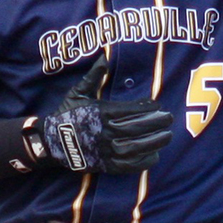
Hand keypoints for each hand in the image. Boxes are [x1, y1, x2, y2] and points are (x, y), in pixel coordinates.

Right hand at [31, 61, 172, 173]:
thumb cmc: (68, 114)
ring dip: (155, 142)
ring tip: (167, 136)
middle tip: (169, 118)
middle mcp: (105, 132)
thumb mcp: (79, 93)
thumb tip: (103, 57)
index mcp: (101, 114)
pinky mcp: (106, 165)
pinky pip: (129, 165)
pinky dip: (144, 161)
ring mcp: (106, 151)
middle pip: (137, 128)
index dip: (147, 108)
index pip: (130, 110)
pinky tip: (155, 154)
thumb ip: (94, 77)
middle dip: (156, 123)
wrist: (52, 142)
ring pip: (137, 147)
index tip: (158, 105)